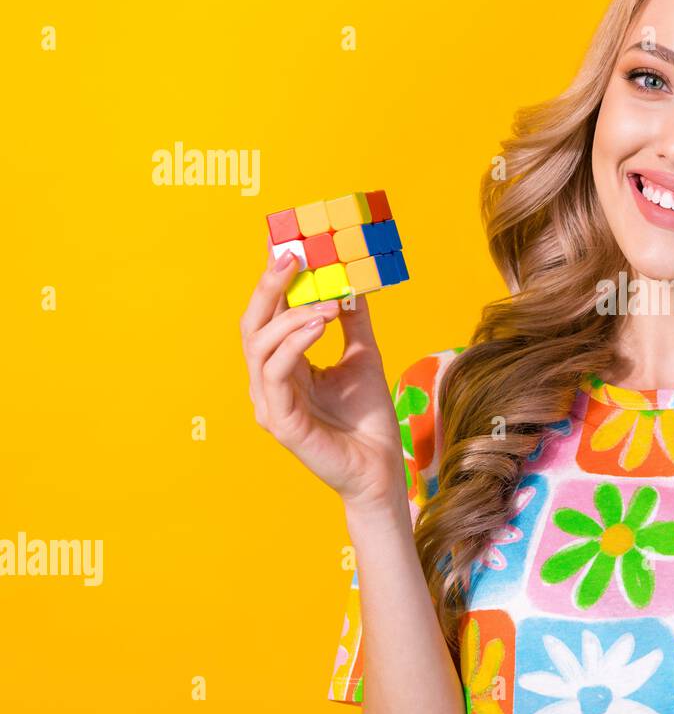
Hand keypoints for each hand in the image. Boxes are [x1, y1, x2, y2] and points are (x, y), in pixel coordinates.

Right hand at [240, 246, 406, 519]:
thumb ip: (352, 321)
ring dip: (291, 315)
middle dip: (270, 287)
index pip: (267, 317)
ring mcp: (270, 404)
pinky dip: (294, 343)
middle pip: (252, 326)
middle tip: (293, 257)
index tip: (287, 247)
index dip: (272, 282)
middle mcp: (269, 383)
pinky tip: (318, 324)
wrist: (381, 466)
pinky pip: (276, 373)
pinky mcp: (280, 422)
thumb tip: (352, 279)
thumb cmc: (368, 419)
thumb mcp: (363, 356)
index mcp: (284, 367)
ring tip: (326, 302)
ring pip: (260, 346)